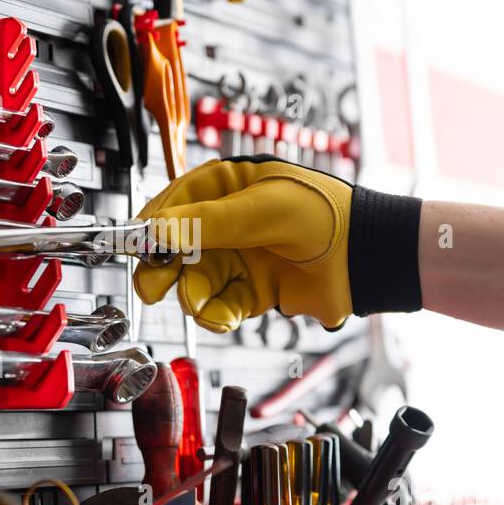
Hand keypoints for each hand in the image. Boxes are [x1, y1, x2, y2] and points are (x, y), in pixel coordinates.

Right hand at [134, 157, 356, 332]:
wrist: (366, 259)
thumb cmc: (326, 215)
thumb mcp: (263, 209)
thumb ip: (208, 222)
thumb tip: (158, 229)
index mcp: (228, 186)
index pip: (175, 203)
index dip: (153, 225)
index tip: (137, 245)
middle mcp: (228, 223)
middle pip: (176, 247)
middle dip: (163, 268)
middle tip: (154, 286)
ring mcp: (240, 257)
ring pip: (195, 281)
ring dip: (193, 296)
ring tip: (201, 305)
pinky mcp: (253, 291)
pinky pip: (220, 305)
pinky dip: (217, 315)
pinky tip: (224, 317)